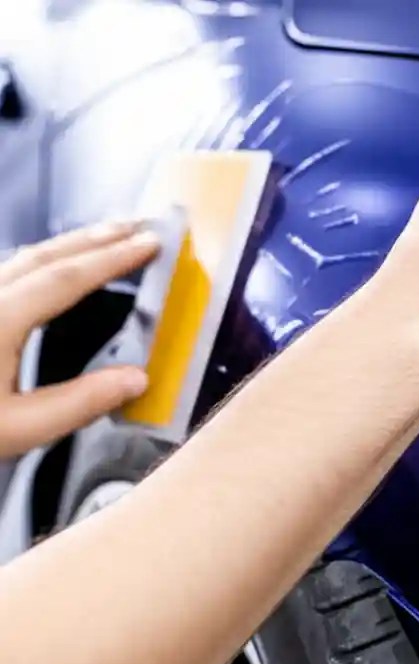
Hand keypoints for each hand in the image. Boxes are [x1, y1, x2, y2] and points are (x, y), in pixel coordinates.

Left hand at [0, 222, 158, 457]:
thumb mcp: (16, 430)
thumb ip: (79, 404)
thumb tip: (136, 380)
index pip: (65, 278)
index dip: (112, 259)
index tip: (150, 244)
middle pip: (42, 255)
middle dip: (95, 237)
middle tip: (138, 226)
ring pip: (20, 258)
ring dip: (69, 245)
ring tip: (106, 239)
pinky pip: (4, 272)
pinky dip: (41, 262)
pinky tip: (52, 269)